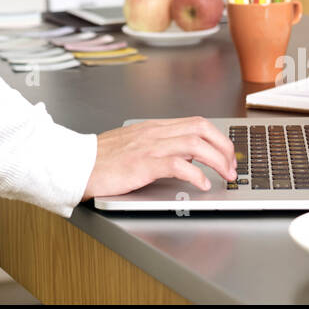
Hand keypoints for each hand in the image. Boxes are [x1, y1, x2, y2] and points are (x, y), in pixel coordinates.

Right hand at [81, 117, 237, 200]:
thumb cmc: (101, 159)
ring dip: (216, 160)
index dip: (217, 137)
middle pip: (201, 128)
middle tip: (232, 166)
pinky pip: (177, 165)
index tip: (227, 154)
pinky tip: (201, 185)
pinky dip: (195, 175)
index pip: (195, 123)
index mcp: (153, 127)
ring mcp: (149, 146)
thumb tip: (185, 156)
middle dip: (224, 146)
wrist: (76, 164)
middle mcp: (154, 132)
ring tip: (224, 176)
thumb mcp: (134, 145)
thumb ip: (158, 145)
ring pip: (195, 144)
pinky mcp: (142, 163)